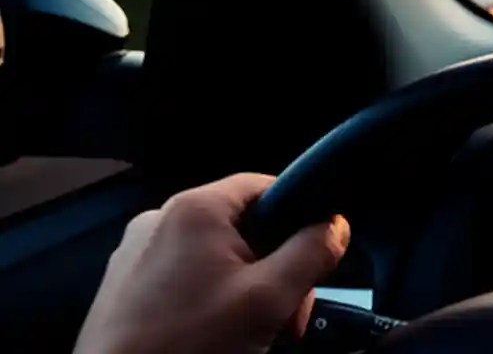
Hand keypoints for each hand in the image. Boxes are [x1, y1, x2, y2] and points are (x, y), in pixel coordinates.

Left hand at [74, 174, 349, 353]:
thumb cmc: (188, 345)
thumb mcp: (269, 299)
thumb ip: (312, 254)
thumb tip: (335, 226)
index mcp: (195, 208)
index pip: (267, 185)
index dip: (301, 217)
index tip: (315, 259)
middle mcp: (160, 220)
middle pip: (245, 227)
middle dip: (276, 269)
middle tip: (286, 316)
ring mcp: (137, 254)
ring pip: (218, 256)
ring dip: (248, 289)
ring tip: (252, 333)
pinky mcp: (126, 286)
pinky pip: (187, 277)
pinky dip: (212, 300)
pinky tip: (218, 335)